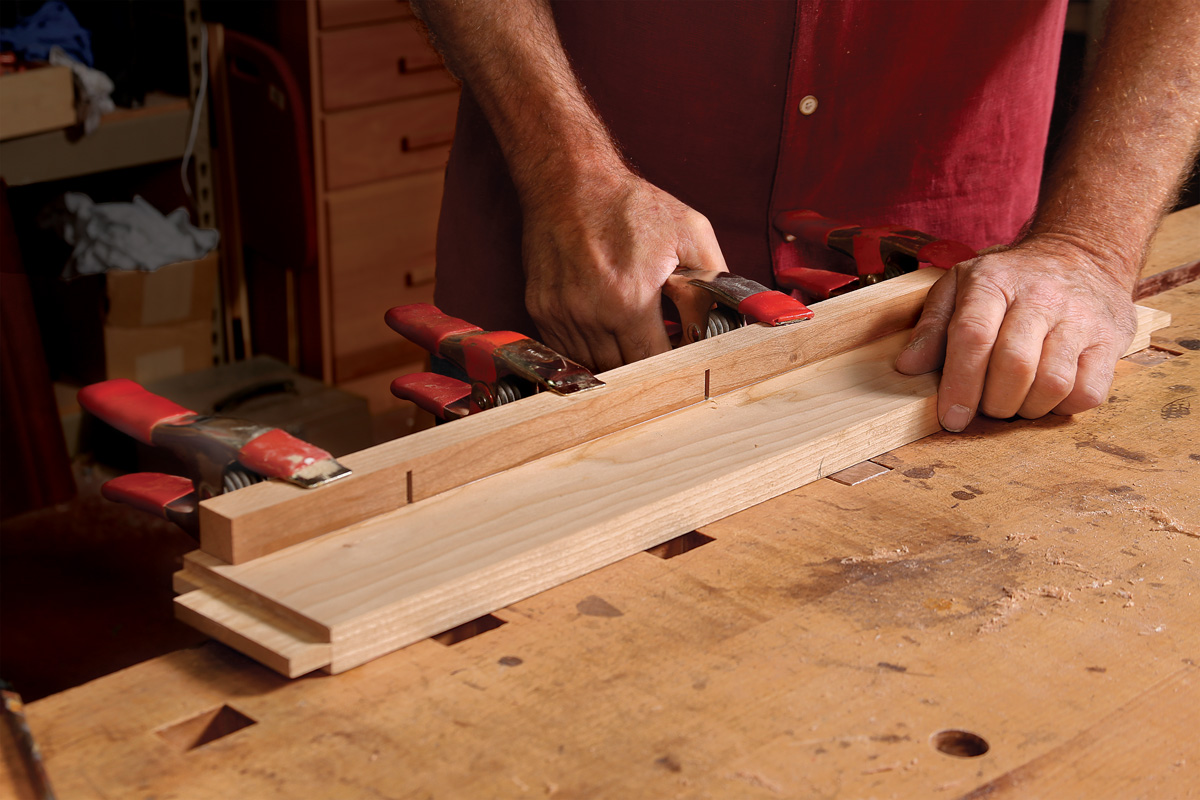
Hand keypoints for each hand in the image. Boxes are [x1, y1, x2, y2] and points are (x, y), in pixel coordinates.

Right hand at [519, 169, 727, 371]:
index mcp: (629, 301)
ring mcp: (561, 315)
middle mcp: (590, 315)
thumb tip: (726, 319)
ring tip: (632, 335)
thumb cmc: (629, 205)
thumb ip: (712, 280)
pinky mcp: (541, 310)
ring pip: (594, 365)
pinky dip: (588, 348)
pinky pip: (568, 350)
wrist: (568, 181)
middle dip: (646, 364)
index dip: (672, 364)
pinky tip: (604, 328)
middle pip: (624, 371)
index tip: (681, 354)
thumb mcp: (689, 231)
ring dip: (616, 359)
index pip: (654, 362)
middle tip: (660, 345)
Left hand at [894, 235, 1136, 430]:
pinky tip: (1047, 395)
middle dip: (993, 402)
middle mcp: (1040, 296)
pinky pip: (1088, 392)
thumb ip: (931, 326)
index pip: (973, 336)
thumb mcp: (959, 287)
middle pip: (1014, 365)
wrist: (1080, 253)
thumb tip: (908, 367)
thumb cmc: (1010, 280)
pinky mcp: (1111, 339)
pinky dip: (1062, 407)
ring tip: (1015, 401)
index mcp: (993, 281)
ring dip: (1027, 408)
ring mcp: (1080, 317)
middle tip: (986, 407)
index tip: (950, 417)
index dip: (959, 384)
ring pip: (1053, 383)